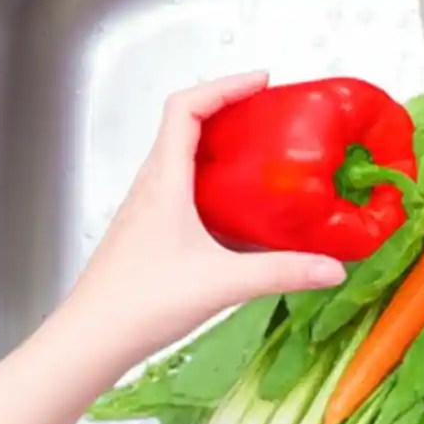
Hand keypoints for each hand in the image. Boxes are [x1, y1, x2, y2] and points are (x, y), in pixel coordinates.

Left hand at [66, 72, 347, 358]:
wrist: (91, 340)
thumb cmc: (139, 303)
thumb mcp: (221, 283)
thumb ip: (281, 272)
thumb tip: (333, 267)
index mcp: (163, 181)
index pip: (186, 109)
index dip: (224, 86)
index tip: (261, 83)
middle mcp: (151, 187)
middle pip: (185, 126)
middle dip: (229, 110)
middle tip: (271, 114)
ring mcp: (147, 211)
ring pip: (183, 159)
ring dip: (220, 146)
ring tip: (263, 155)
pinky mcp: (149, 234)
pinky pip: (183, 190)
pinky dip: (214, 184)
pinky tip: (241, 212)